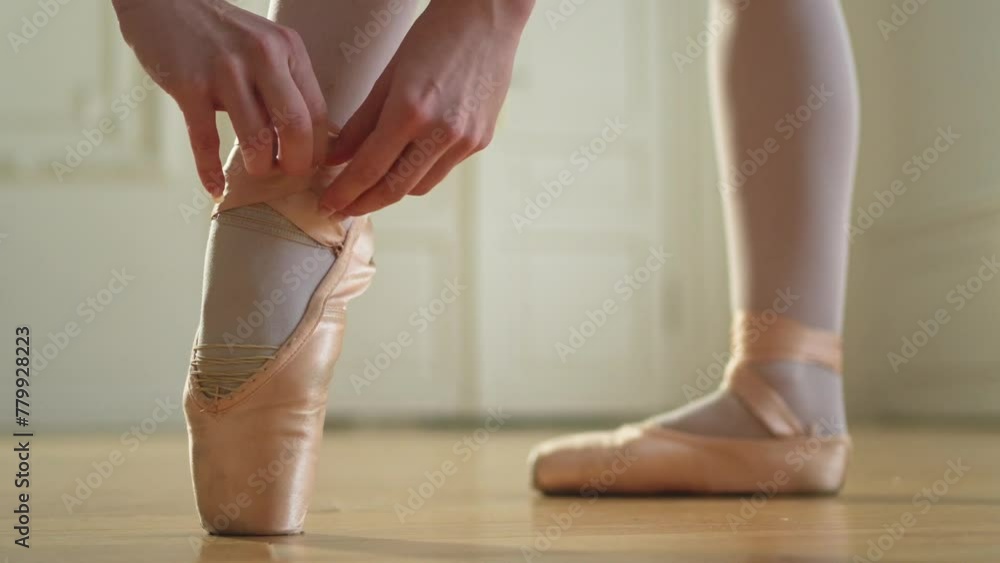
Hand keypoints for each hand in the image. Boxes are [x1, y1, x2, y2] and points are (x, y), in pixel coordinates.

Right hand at [112, 0, 328, 197]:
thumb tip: (305, 140)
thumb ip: (285, 83)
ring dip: (259, 166)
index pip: (318, 111)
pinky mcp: (188, 84)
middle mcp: (262, 57)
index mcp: (288, 49)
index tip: (311, 166)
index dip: (318, 148)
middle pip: (295, 127)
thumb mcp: (265, 45)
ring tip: (256, 170)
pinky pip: (205, 140)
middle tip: (287, 175)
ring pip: (256, 137)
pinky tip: (215, 188)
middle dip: (296, 163)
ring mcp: (224, 70)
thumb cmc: (219, 33)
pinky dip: (210, 171)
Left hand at [319, 0, 533, 215]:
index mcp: (410, 111)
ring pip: (420, 186)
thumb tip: (336, 158)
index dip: (345, 193)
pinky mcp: (480, 141)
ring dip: (393, 190)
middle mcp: (441, 132)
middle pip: (396, 189)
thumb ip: (362, 122)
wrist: (487, 19)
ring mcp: (465, 140)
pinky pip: (442, 169)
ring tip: (372, 185)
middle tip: (343, 208)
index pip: (369, 169)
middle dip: (365, 203)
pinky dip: (420, 172)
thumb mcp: (388, 75)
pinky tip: (407, 161)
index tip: (328, 204)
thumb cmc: (433, 37)